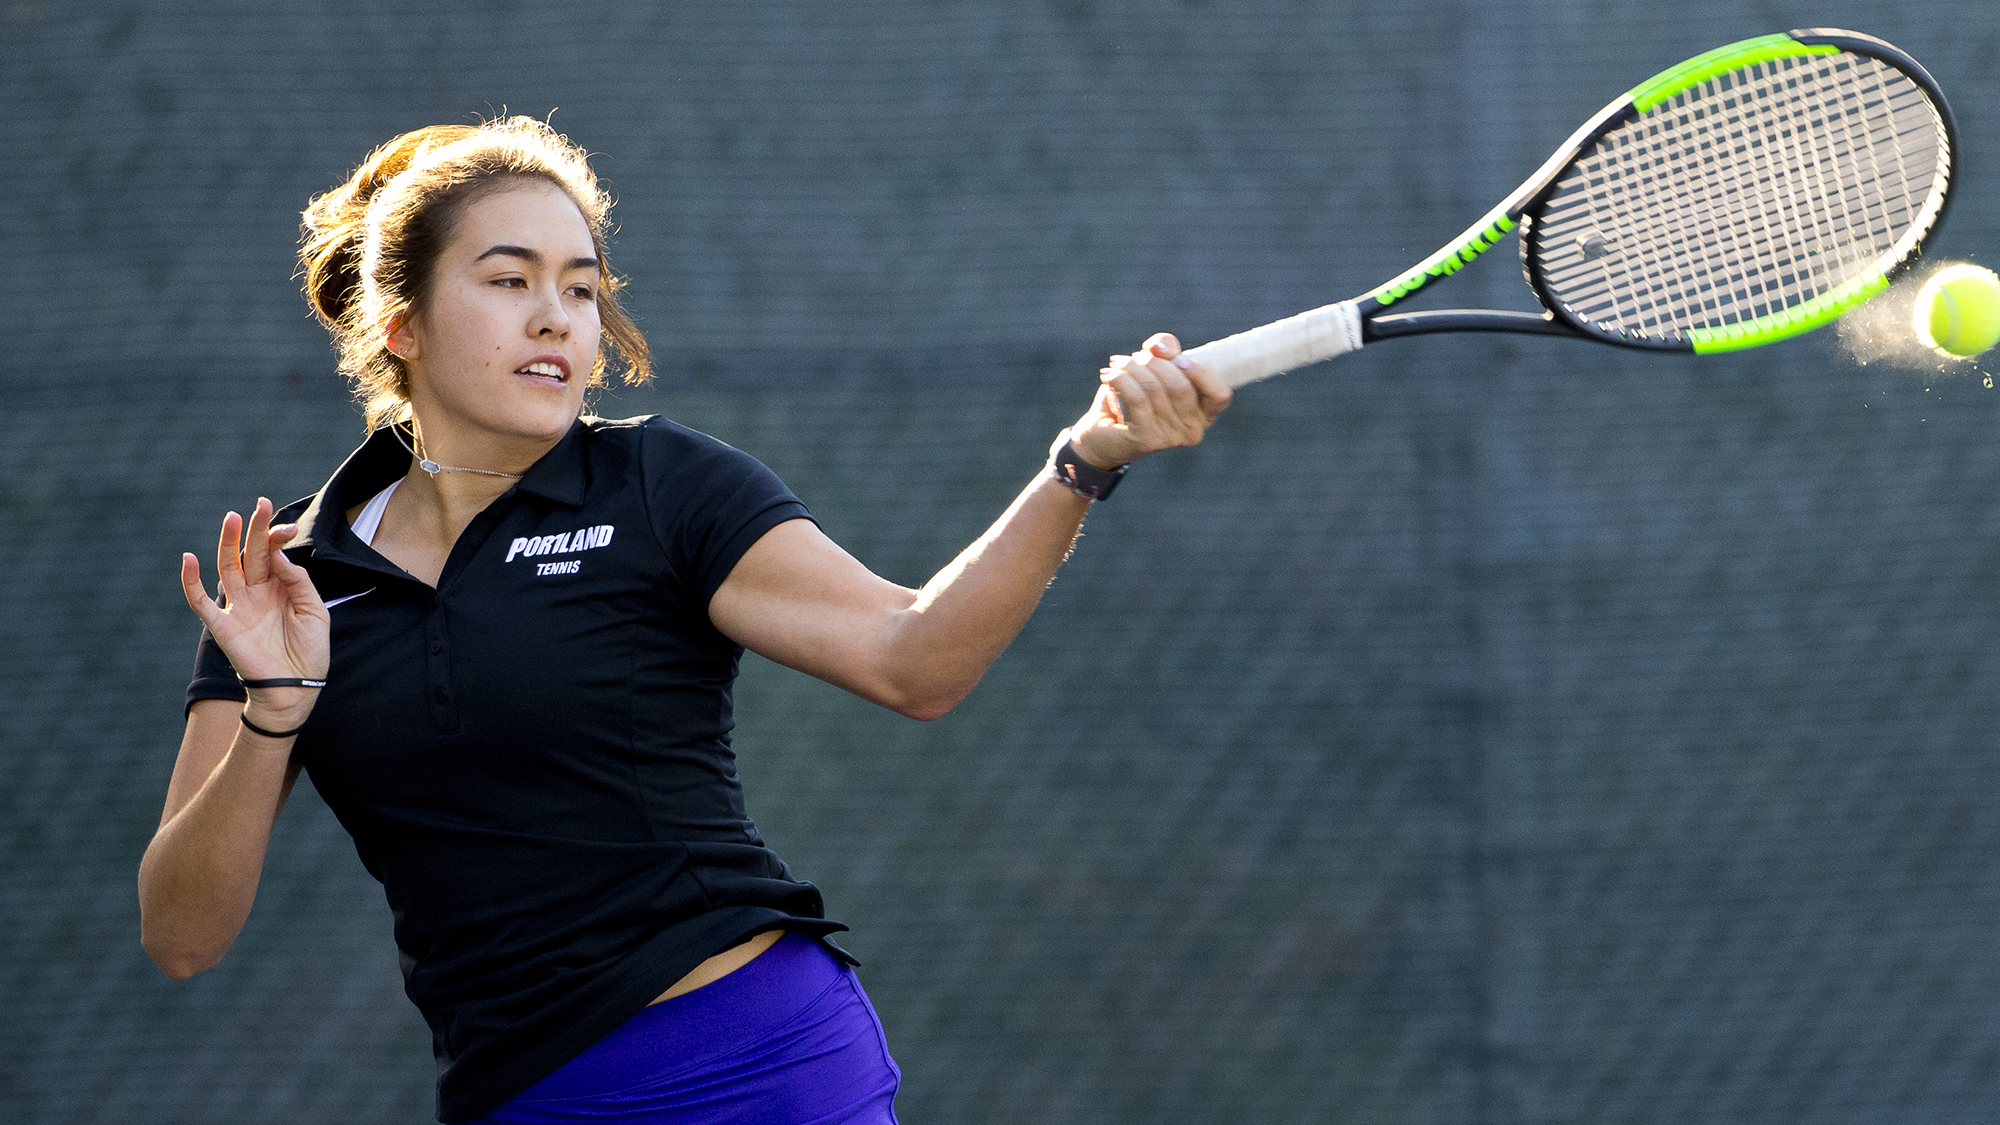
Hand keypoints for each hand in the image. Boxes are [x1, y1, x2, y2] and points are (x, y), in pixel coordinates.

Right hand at [180, 498, 329, 730]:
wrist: (297, 688)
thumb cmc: (310, 651)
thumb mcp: (315, 611)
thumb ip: (298, 580)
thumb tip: (279, 553)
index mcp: (280, 587)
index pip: (274, 553)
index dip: (277, 537)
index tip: (287, 527)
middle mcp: (257, 593)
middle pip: (251, 554)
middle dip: (254, 530)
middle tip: (258, 504)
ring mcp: (238, 607)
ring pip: (228, 568)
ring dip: (227, 543)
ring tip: (231, 518)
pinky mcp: (223, 625)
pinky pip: (200, 601)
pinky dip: (191, 581)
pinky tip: (188, 558)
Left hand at [1068, 333, 1230, 469]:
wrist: (1104, 430)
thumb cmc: (1137, 395)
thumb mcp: (1157, 364)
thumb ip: (1167, 347)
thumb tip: (1160, 349)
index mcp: (1205, 414)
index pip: (1220, 394)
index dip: (1200, 373)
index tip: (1177, 359)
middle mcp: (1193, 430)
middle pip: (1180, 385)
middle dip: (1154, 363)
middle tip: (1134, 358)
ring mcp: (1171, 438)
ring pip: (1153, 388)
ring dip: (1131, 368)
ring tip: (1118, 363)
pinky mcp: (1146, 440)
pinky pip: (1136, 398)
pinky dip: (1121, 379)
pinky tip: (1109, 375)